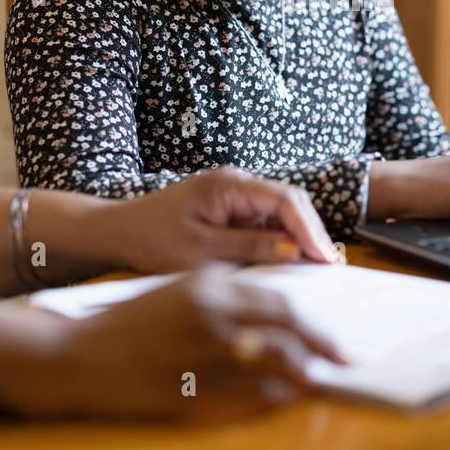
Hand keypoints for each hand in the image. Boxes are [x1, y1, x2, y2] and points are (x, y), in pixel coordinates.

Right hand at [55, 268, 347, 423]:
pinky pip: (247, 398)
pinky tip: (282, 399)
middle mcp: (210, 317)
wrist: (78, 355)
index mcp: (208, 285)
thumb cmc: (132, 322)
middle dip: (324, 351)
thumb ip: (227, 296)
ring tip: (320, 384)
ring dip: (303, 378)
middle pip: (287, 335)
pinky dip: (273, 398)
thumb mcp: (179, 289)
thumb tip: (279, 314)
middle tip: (348, 364)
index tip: (339, 339)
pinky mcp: (189, 393)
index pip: (281, 303)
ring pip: (274, 368)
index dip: (316, 324)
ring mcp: (200, 357)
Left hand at [100, 166, 336, 271]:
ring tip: (319, 266)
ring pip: (279, 212)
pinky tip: (292, 262)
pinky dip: (280, 240)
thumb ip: (251, 248)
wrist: (118, 232)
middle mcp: (236, 182)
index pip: (284, 199)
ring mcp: (234, 194)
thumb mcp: (202, 251)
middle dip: (311, 232)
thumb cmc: (152, 239)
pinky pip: (264, 221)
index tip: (325, 258)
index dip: (309, 229)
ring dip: (298, 237)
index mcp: (229, 184)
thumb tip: (295, 252)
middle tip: (332, 265)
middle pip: (288, 202)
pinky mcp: (229, 209)